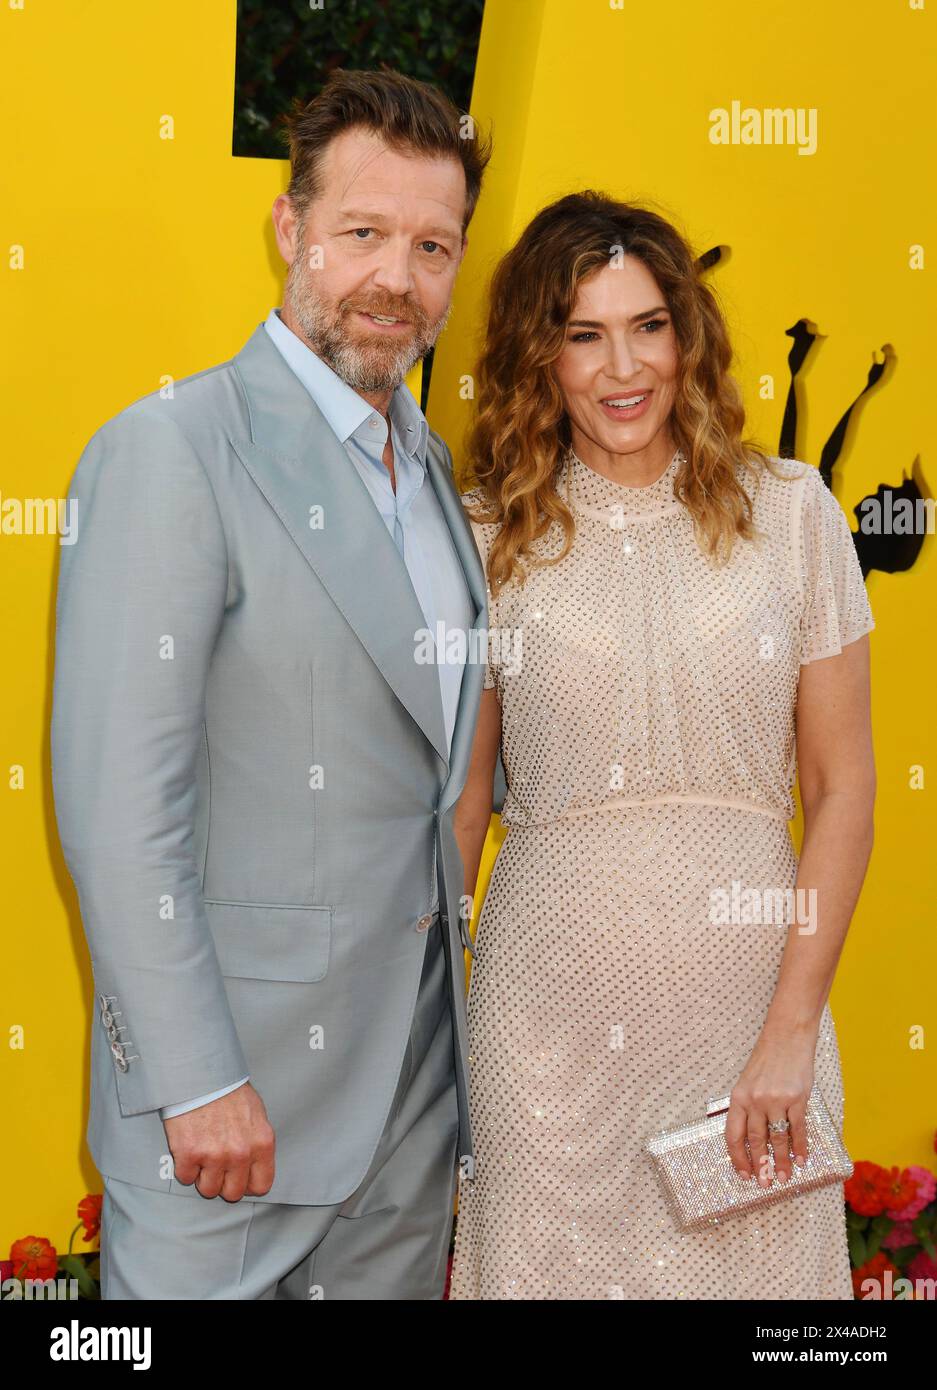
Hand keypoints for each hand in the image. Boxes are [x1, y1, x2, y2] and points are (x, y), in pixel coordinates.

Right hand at [163, 1082, 275, 1200]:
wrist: (200, 1075)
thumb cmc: (228, 1091)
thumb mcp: (256, 1114)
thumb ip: (256, 1141)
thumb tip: (254, 1163)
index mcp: (261, 1143)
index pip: (261, 1185)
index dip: (248, 1184)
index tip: (239, 1178)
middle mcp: (240, 1154)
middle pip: (233, 1193)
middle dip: (224, 1182)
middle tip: (218, 1166)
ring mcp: (214, 1156)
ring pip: (209, 1190)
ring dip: (203, 1176)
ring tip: (203, 1154)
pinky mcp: (189, 1155)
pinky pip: (186, 1178)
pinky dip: (185, 1166)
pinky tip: (189, 1147)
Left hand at [724, 1030, 815, 1185]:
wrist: (787, 1036)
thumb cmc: (768, 1059)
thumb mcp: (749, 1081)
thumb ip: (748, 1107)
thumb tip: (752, 1139)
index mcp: (738, 1097)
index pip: (733, 1135)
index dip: (738, 1158)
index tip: (743, 1174)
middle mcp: (755, 1101)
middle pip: (756, 1142)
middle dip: (760, 1166)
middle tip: (765, 1183)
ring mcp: (776, 1100)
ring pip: (777, 1140)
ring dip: (782, 1162)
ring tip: (785, 1177)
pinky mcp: (796, 1099)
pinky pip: (797, 1129)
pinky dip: (800, 1147)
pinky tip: (802, 1159)